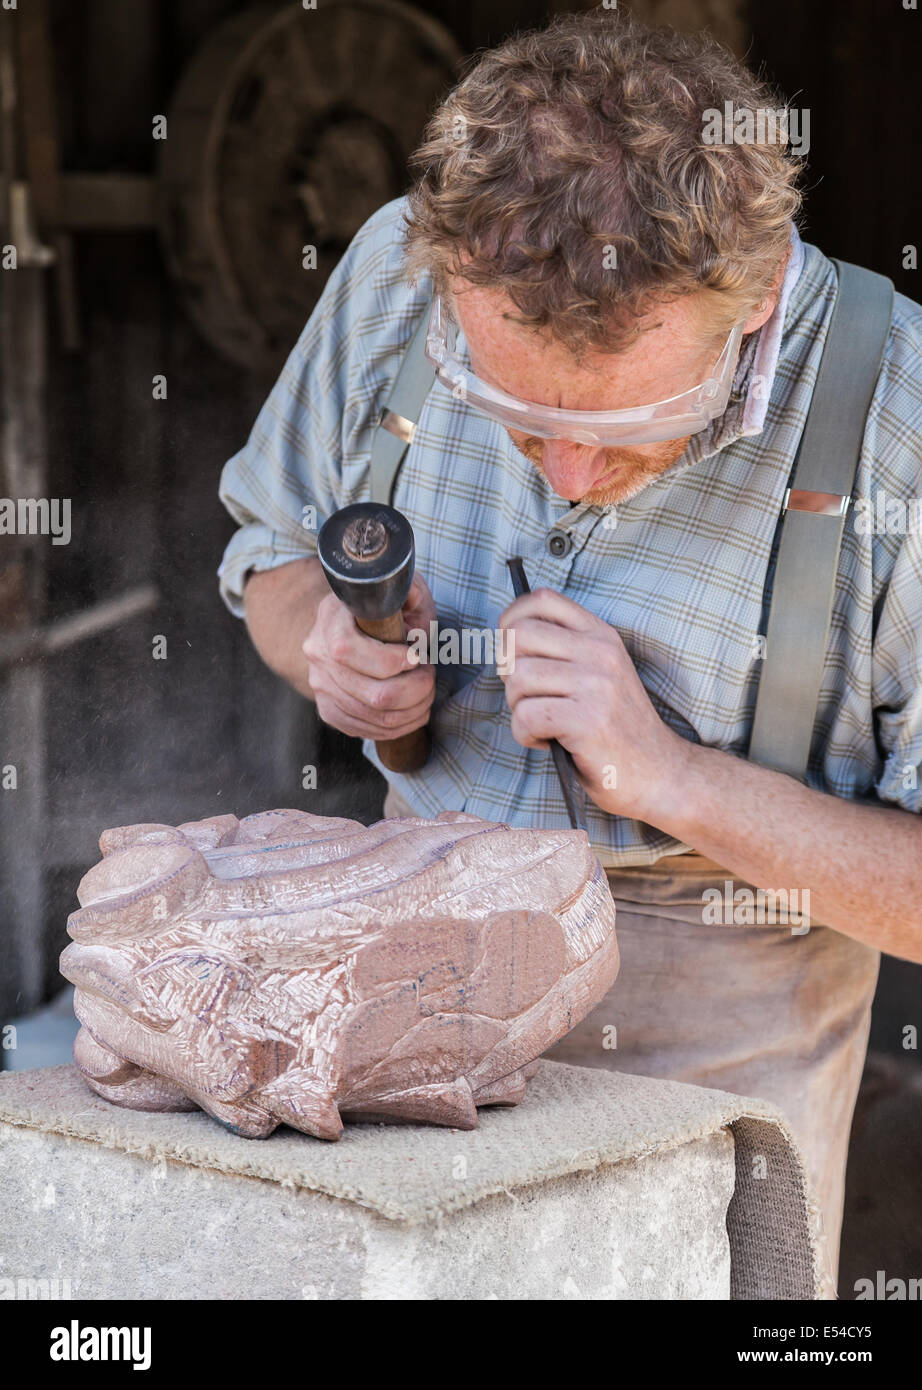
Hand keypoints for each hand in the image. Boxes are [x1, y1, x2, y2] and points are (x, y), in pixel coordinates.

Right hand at [303, 573, 436, 740]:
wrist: (350, 622)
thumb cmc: (383, 606)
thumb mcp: (400, 590)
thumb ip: (410, 594)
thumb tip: (413, 615)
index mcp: (330, 617)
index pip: (351, 651)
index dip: (394, 660)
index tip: (417, 655)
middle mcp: (317, 653)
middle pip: (374, 694)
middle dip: (416, 690)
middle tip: (430, 677)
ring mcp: (320, 685)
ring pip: (376, 717)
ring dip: (414, 710)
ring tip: (426, 692)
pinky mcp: (328, 710)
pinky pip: (366, 731)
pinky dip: (399, 727)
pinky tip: (413, 710)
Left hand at [497, 588, 689, 824]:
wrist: (659, 773)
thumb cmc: (615, 728)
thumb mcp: (598, 674)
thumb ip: (562, 651)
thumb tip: (503, 640)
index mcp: (601, 635)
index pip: (543, 599)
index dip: (512, 620)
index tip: (512, 652)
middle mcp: (600, 652)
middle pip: (518, 636)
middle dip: (508, 670)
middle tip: (528, 697)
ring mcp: (596, 685)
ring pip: (518, 678)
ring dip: (517, 708)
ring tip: (543, 724)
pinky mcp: (588, 720)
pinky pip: (525, 716)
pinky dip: (525, 735)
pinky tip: (548, 741)